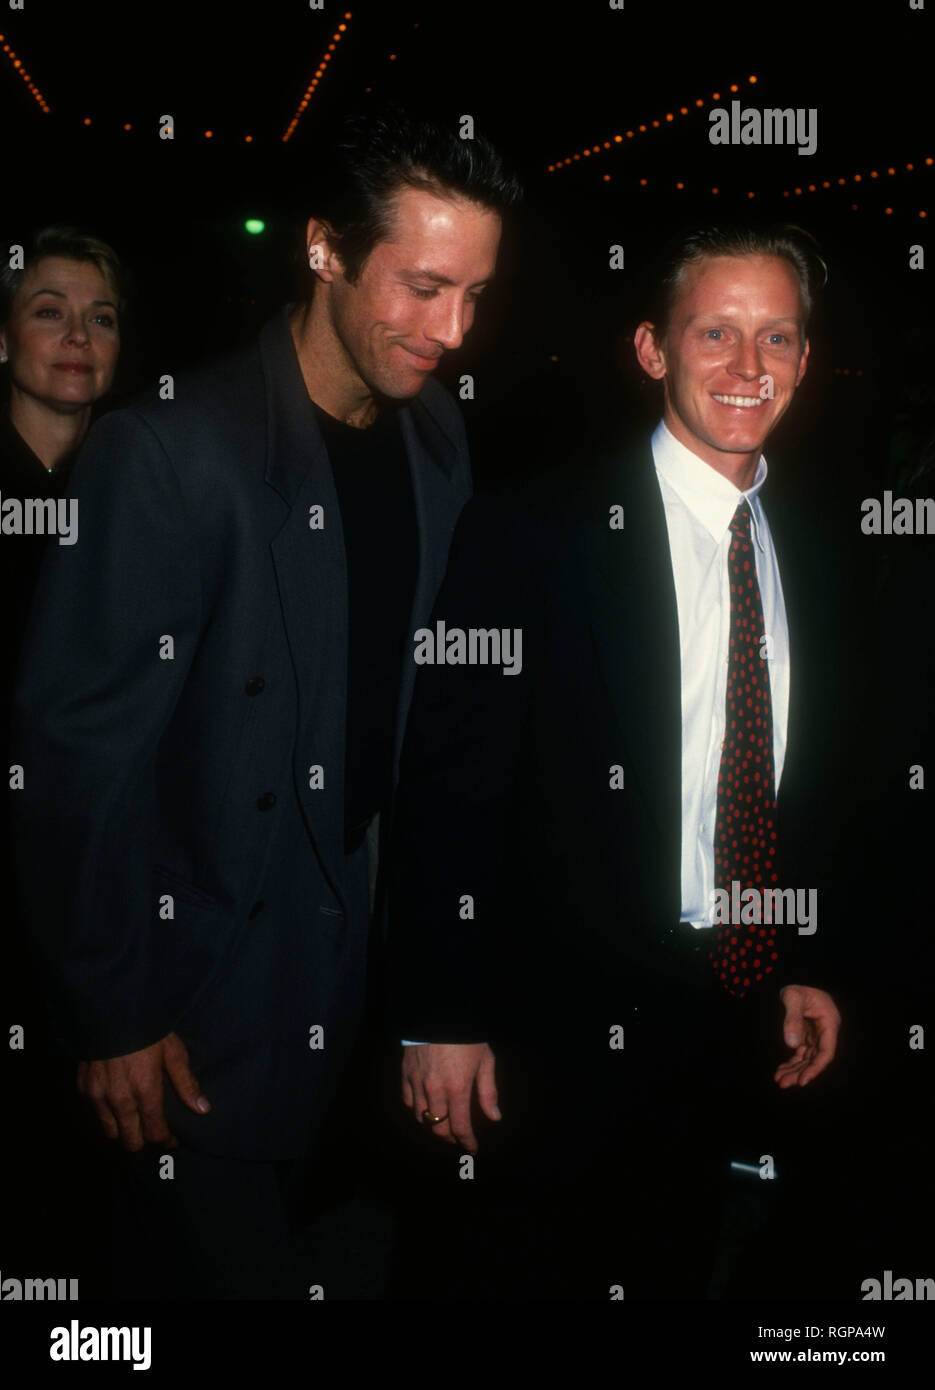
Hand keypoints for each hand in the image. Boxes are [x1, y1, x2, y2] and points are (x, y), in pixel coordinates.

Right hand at [77, 1032, 209, 1151]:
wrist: (110, 1010)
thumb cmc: (147, 1030)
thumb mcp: (173, 1051)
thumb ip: (186, 1083)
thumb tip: (202, 1109)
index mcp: (145, 1090)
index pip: (154, 1132)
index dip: (165, 1141)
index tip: (172, 1140)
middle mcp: (120, 1099)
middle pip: (130, 1142)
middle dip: (143, 1142)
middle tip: (153, 1132)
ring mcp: (98, 1096)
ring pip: (110, 1132)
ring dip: (123, 1131)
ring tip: (135, 1120)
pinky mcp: (83, 1089)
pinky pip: (96, 1115)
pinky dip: (107, 1115)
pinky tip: (117, 1104)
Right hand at [401, 1043, 499, 1153]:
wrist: (440, 1013)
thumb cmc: (467, 1037)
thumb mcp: (485, 1060)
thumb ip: (488, 1091)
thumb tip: (494, 1117)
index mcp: (457, 1088)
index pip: (459, 1127)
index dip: (466, 1142)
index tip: (472, 1149)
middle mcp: (435, 1090)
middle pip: (438, 1128)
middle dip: (450, 1138)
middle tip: (459, 1139)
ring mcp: (418, 1083)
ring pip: (421, 1118)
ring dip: (433, 1126)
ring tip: (443, 1125)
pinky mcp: (406, 1074)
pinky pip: (409, 1102)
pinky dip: (417, 1110)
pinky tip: (426, 1109)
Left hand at [773, 985, 840, 1088]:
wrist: (794, 985)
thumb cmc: (797, 988)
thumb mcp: (793, 997)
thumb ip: (792, 1018)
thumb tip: (791, 1045)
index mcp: (829, 1023)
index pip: (826, 1052)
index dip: (816, 1068)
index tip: (803, 1081)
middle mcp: (825, 1033)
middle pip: (816, 1059)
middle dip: (801, 1073)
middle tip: (783, 1083)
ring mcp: (816, 1036)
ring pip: (808, 1059)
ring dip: (795, 1071)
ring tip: (779, 1080)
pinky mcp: (806, 1037)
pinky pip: (800, 1054)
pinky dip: (791, 1063)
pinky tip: (781, 1071)